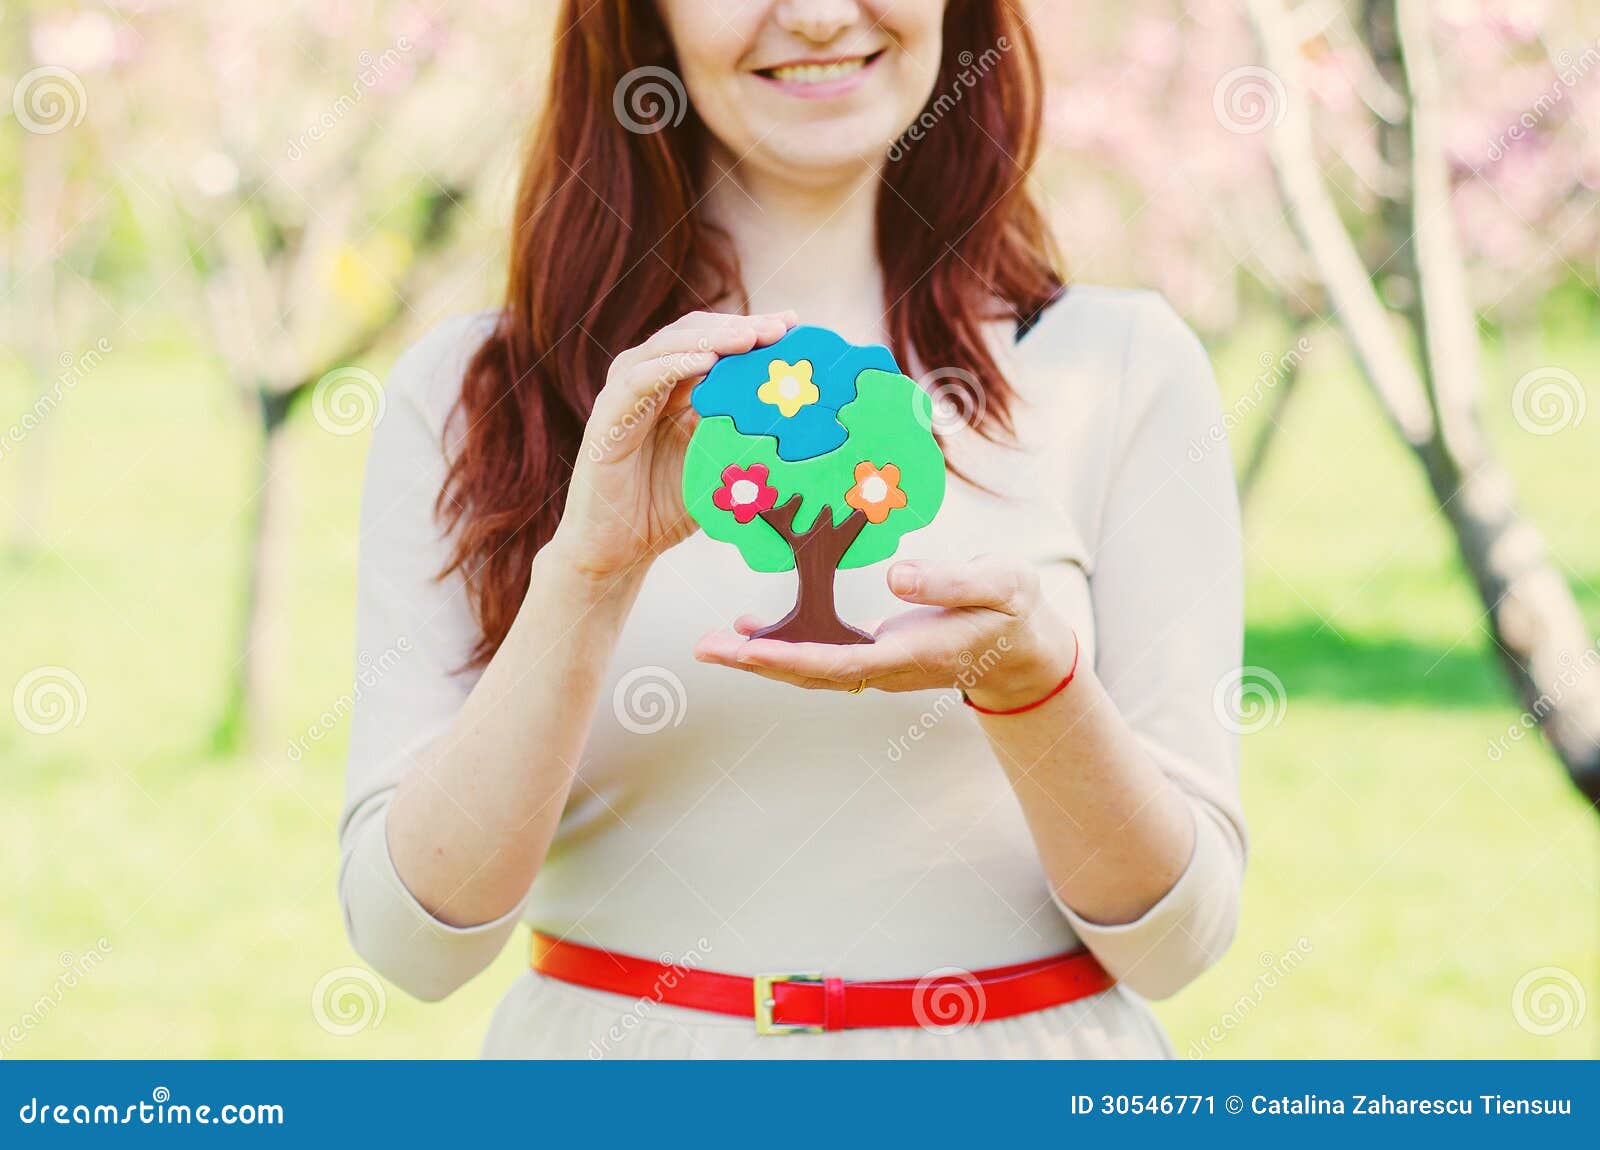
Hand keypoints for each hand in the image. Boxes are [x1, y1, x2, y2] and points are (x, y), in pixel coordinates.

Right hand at [553, 309, 797, 579]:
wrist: (616, 553)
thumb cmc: (665, 511)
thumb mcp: (716, 466)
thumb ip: (740, 437)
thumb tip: (796, 421)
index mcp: (672, 389)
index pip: (712, 343)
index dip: (750, 330)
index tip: (793, 326)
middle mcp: (646, 384)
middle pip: (692, 335)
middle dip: (738, 327)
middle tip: (779, 328)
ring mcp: (623, 398)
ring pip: (665, 348)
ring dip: (710, 338)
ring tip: (750, 338)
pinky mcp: (605, 420)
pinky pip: (639, 381)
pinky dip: (672, 366)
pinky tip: (707, 363)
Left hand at [694, 555, 1077, 709]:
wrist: (1021, 647)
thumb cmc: (1012, 610)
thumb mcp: (1000, 585)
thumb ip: (952, 580)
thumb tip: (896, 576)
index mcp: (913, 653)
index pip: (843, 662)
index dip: (794, 657)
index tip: (751, 650)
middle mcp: (886, 668)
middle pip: (811, 672)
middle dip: (757, 663)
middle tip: (704, 649)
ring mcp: (876, 665)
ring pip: (808, 668)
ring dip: (759, 658)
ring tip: (711, 643)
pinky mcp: (872, 654)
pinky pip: (817, 655)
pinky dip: (779, 646)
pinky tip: (750, 628)